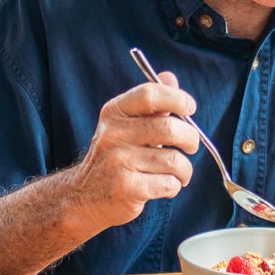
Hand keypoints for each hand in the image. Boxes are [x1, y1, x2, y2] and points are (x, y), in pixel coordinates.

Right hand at [66, 71, 199, 230]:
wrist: (83, 197)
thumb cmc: (114, 158)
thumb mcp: (125, 126)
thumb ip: (150, 104)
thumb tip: (169, 77)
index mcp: (114, 113)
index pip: (150, 94)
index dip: (177, 99)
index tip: (190, 109)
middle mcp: (113, 134)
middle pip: (169, 128)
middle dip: (191, 139)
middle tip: (190, 147)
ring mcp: (118, 162)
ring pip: (174, 160)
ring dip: (184, 170)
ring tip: (178, 173)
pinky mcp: (126, 188)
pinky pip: (168, 183)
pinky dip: (174, 187)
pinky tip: (164, 186)